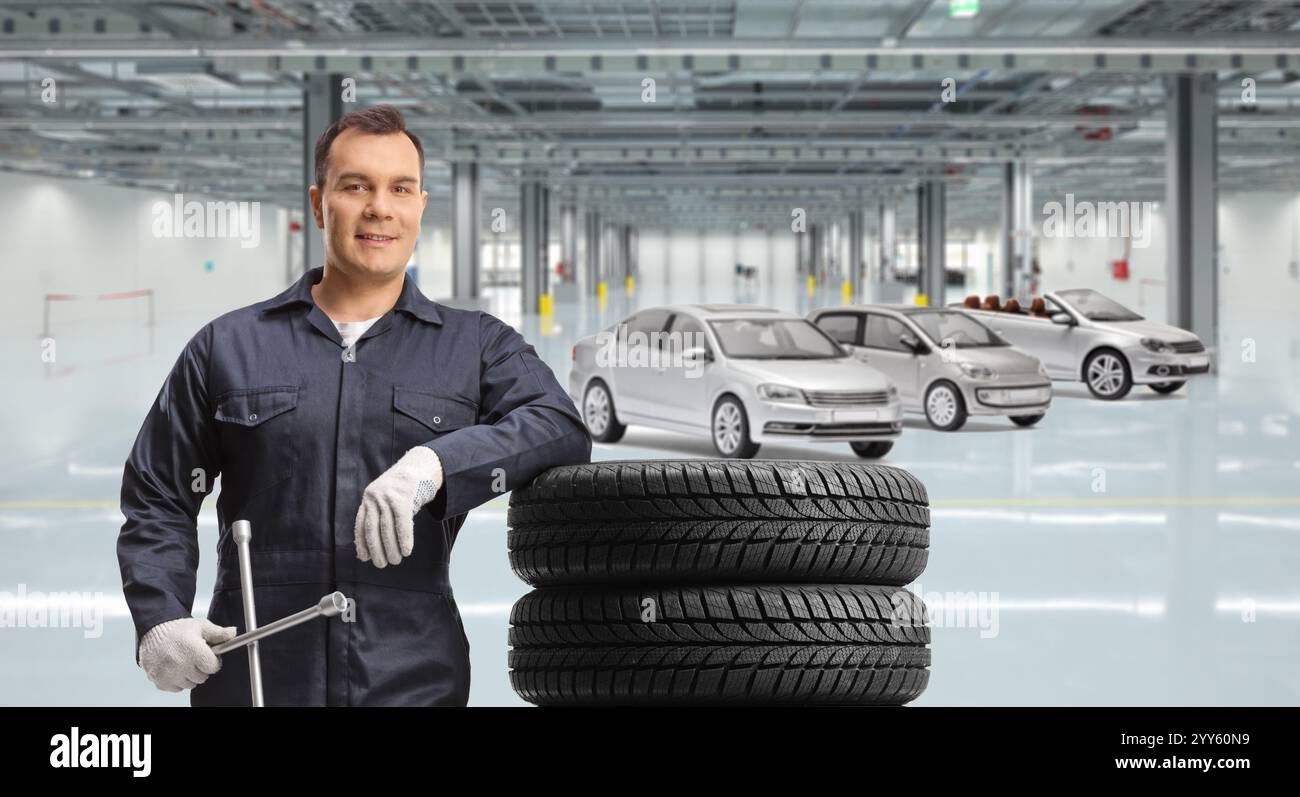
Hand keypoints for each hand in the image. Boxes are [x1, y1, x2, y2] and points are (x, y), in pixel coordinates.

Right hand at [138, 617, 235, 691]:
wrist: (153, 630)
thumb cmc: (176, 628)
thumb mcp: (201, 626)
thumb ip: (218, 633)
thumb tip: (232, 633)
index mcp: (192, 651)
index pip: (212, 667)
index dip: (213, 661)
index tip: (209, 656)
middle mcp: (179, 664)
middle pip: (202, 677)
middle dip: (201, 668)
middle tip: (194, 657)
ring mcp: (167, 674)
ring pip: (189, 684)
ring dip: (189, 676)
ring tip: (184, 661)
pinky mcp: (158, 680)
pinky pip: (175, 688)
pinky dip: (177, 681)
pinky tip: (175, 668)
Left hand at [354, 445, 442, 567]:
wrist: (421, 465)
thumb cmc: (405, 489)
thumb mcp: (387, 499)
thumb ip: (379, 517)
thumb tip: (368, 548)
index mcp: (369, 497)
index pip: (361, 524)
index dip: (362, 542)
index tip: (364, 558)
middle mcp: (375, 496)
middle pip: (372, 528)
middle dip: (376, 549)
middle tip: (381, 564)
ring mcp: (389, 495)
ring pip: (387, 528)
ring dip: (391, 548)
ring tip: (396, 560)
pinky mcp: (404, 496)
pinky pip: (402, 522)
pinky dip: (404, 539)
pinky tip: (407, 550)